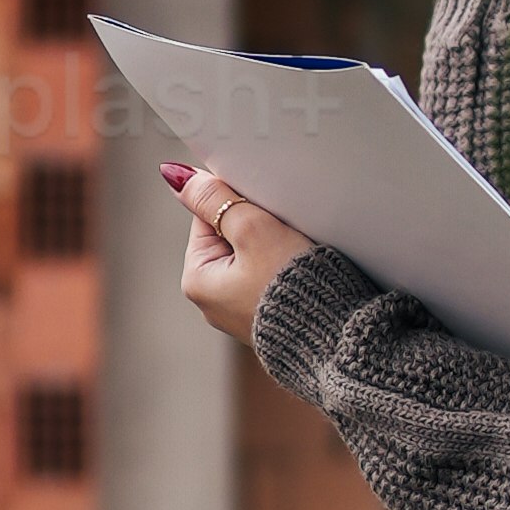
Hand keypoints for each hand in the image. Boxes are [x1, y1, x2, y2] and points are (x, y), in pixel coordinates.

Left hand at [167, 162, 312, 348]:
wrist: (335, 333)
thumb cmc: (291, 284)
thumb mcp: (251, 229)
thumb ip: (214, 198)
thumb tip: (175, 176)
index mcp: (197, 282)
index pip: (208, 216)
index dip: (238, 202)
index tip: (265, 209)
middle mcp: (212, 302)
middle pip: (230, 236)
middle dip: (257, 225)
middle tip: (283, 232)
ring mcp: (240, 312)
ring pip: (253, 255)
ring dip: (273, 244)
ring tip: (294, 252)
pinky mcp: (267, 316)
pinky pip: (270, 277)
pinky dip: (284, 267)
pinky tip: (301, 269)